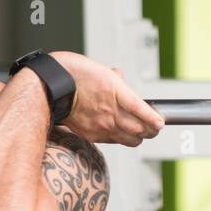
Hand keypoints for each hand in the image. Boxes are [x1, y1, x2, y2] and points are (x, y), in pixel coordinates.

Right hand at [47, 51, 163, 145]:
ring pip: (129, 139)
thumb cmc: (72, 73)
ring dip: (139, 138)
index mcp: (115, 91)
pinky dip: (121, 139)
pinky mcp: (90, 134)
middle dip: (151, 130)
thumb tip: (121, 80)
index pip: (142, 110)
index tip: (161, 122)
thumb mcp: (100, 69)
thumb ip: (115, 79)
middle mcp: (109, 111)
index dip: (154, 118)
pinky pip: (112, 141)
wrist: (49, 86)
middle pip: (139, 128)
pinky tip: (124, 135)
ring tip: (143, 134)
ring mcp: (101, 124)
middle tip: (155, 128)